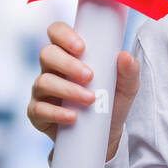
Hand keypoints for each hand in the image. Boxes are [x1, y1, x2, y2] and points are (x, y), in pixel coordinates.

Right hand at [28, 21, 140, 162]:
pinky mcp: (38, 113)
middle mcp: (52, 69)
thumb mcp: (127, 87)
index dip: (64, 35)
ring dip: (67, 90)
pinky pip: (38, 109)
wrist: (106, 134)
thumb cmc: (112, 101)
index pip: (57, 33)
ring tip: (90, 99)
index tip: (82, 47)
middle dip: (68, 64)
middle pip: (47, 54)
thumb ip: (129, 71)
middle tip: (90, 76)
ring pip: (43, 82)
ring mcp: (42, 91)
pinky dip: (56, 113)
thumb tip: (125, 56)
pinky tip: (73, 117)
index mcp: (70, 54)